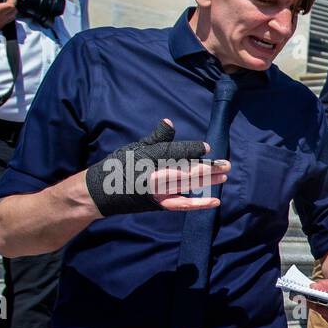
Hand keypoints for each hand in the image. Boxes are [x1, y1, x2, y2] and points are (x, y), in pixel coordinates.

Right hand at [84, 119, 225, 214]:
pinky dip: (199, 203)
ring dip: (207, 181)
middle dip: (208, 168)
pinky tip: (216, 201)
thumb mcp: (136, 148)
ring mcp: (156, 192)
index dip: (192, 150)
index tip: (208, 148)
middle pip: (185, 170)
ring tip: (225, 176)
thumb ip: (156, 138)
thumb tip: (170, 122)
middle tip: (227, 164)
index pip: (174, 152)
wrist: (100, 192)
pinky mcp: (158, 204)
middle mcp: (152, 175)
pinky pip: (182, 204)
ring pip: (186, 185)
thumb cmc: (120, 165)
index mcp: (147, 157)